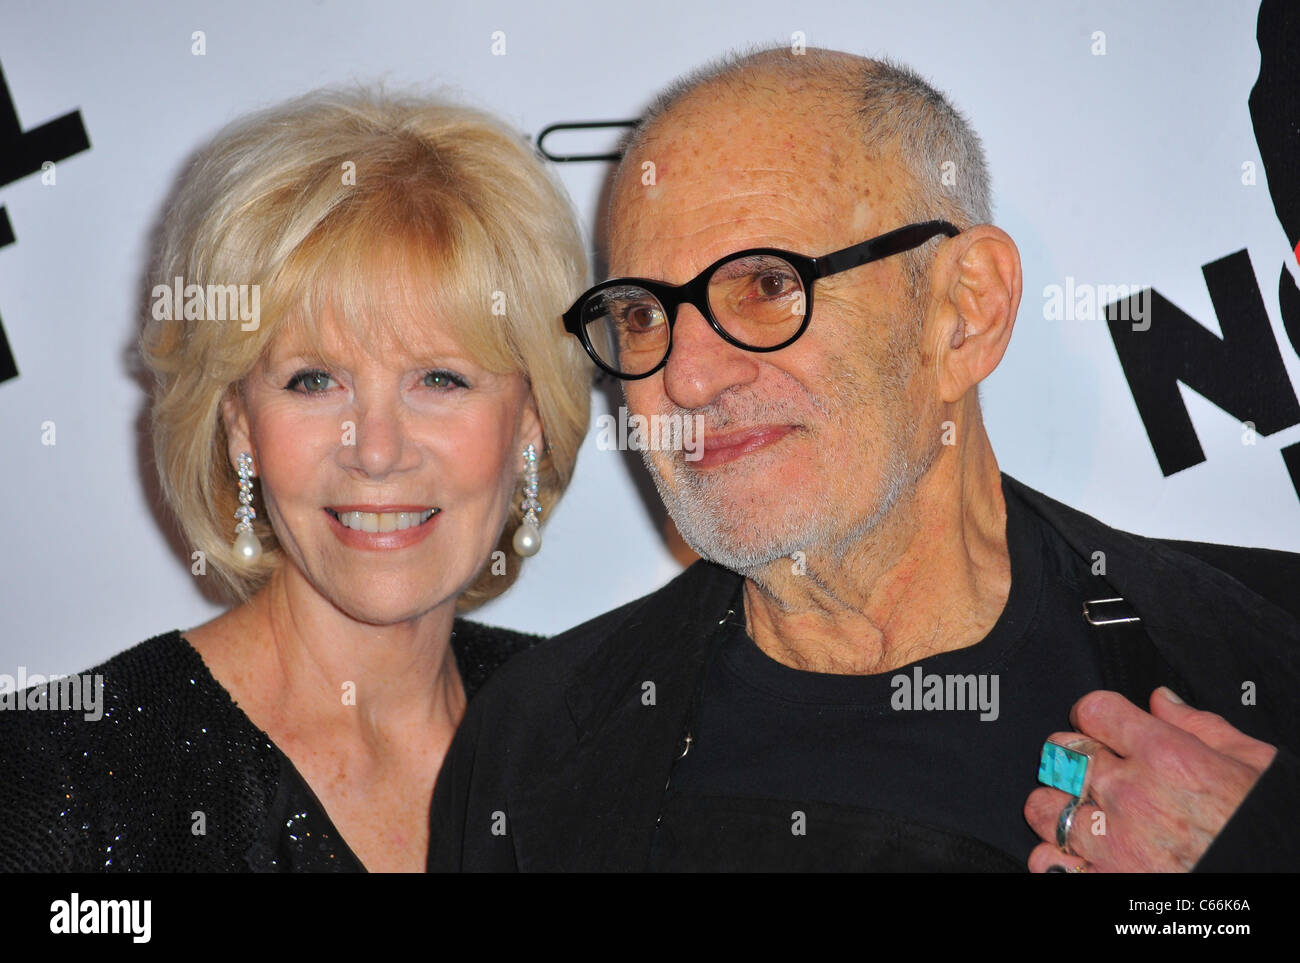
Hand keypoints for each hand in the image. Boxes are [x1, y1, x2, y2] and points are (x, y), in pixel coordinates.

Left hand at [1024, 687, 1276, 871]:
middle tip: (1094, 767)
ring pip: (1043, 806)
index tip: (1104, 727)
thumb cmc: (1268, 827)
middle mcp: (1130, 795)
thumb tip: (1162, 700)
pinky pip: (1048, 861)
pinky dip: (1056, 856)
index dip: (1096, 715)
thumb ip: (1201, 726)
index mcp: (1165, 757)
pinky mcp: (1106, 881)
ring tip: (1083, 810)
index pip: (1093, 710)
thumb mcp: (1254, 764)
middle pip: (1060, 751)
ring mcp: (1113, 842)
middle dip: (1073, 755)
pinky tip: (1078, 851)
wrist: (1278, 879)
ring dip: (1058, 804)